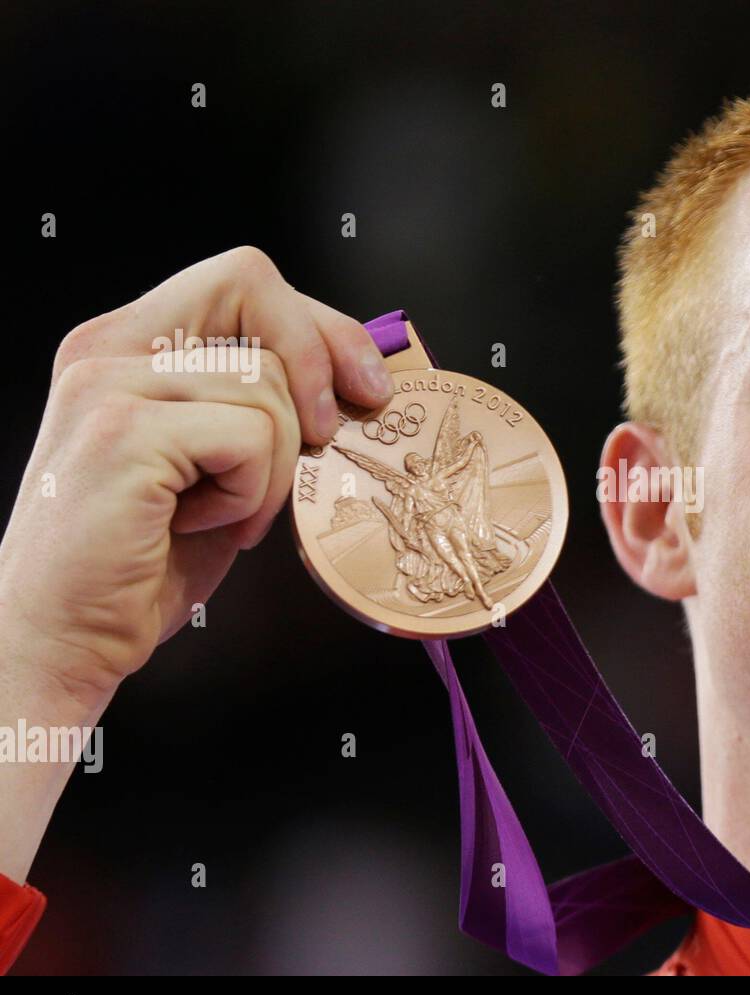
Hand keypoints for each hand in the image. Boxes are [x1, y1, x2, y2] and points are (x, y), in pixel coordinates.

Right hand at [0, 247, 393, 717]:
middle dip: (317, 368)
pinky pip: (251, 438)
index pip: (243, 280)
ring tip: (223, 510)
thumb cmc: (143, 560)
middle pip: (254, 289)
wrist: (64, 637)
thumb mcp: (218, 462)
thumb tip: (358, 379)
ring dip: (274, 466)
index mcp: (127, 345)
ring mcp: (107, 386)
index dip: (318, 324)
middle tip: (323, 441)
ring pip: (267, 383)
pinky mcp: (122, 434)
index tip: (362, 386)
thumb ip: (264, 405)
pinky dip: (250, 496)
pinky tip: (199, 524)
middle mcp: (106, 349)